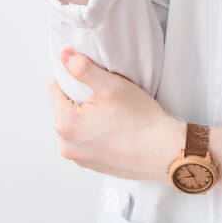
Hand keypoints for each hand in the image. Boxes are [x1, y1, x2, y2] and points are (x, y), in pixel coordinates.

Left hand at [49, 49, 182, 183]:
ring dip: (89, 117)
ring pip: (77, 126)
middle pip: (66, 110)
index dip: (73, 78)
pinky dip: (97, 133)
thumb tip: (65, 56)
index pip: (56, 90)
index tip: (93, 79)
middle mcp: (68, 147)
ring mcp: (80, 159)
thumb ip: (84, 69)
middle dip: (81, 100)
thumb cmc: (141, 120)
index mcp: (66, 126)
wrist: (165, 152)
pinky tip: (117, 129)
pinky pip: (87, 142)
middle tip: (107, 97)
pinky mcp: (93, 166)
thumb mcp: (112, 86)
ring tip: (114, 114)